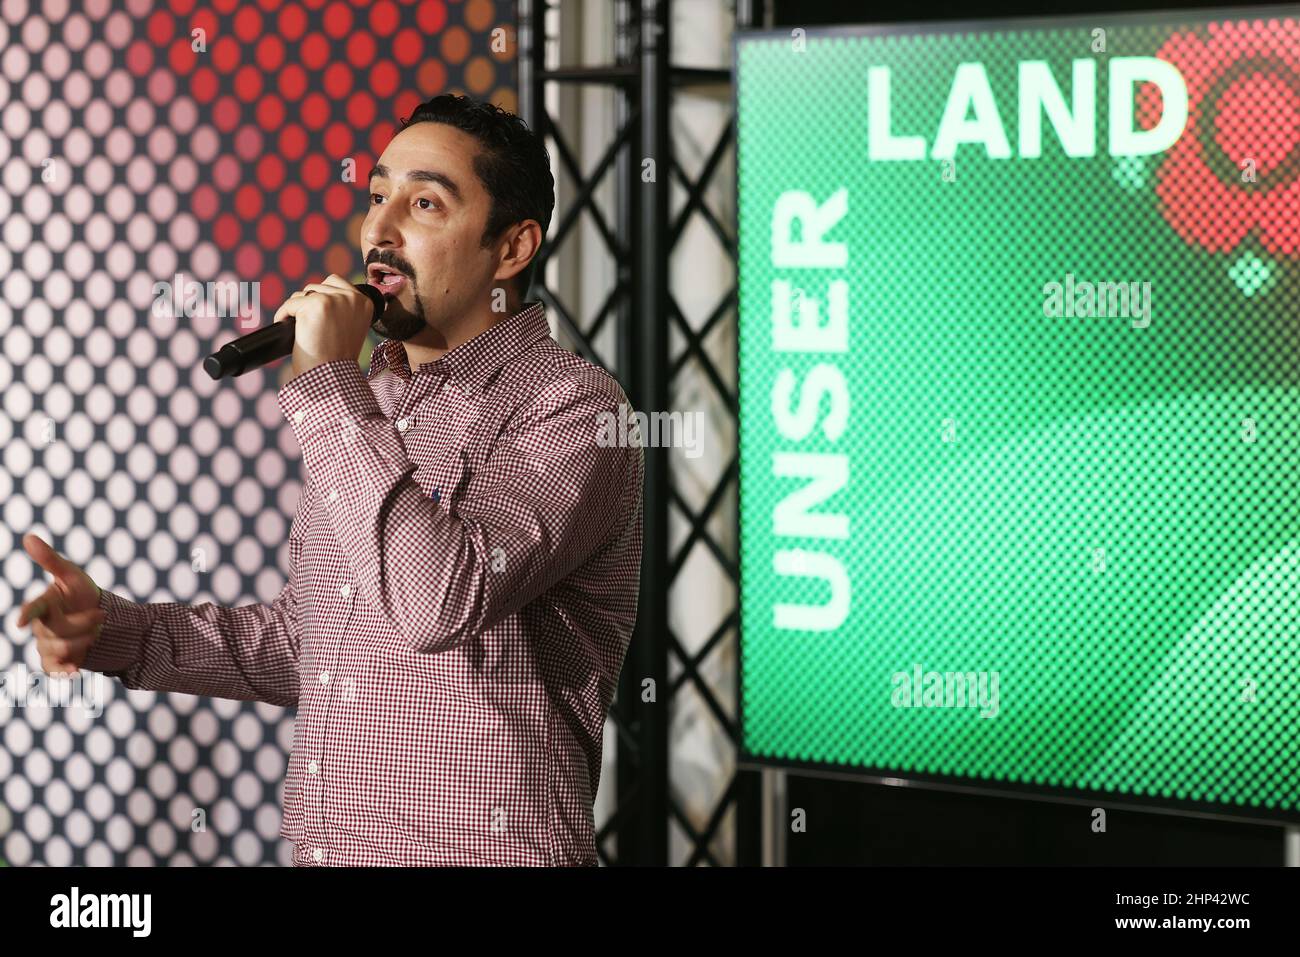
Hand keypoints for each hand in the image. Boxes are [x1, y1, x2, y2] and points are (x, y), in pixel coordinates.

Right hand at [16, 533, 104, 675]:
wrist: (98, 618)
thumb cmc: (80, 593)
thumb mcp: (72, 575)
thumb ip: (51, 560)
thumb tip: (28, 537)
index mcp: (44, 603)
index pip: (34, 608)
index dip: (28, 614)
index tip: (21, 622)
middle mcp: (40, 626)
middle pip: (58, 630)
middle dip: (85, 622)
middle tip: (102, 614)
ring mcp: (45, 644)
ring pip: (62, 649)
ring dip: (86, 639)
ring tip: (96, 631)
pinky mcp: (54, 661)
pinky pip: (54, 669)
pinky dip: (65, 671)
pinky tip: (74, 672)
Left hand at [272, 274, 374, 378]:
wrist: (331, 376)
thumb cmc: (337, 360)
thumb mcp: (349, 328)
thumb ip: (342, 309)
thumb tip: (315, 295)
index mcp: (364, 303)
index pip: (336, 282)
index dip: (322, 297)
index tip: (317, 315)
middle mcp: (352, 298)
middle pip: (318, 287)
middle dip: (308, 304)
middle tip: (307, 325)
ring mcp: (334, 300)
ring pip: (303, 294)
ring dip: (297, 309)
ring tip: (300, 328)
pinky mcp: (315, 305)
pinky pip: (290, 304)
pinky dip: (283, 315)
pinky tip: (288, 328)